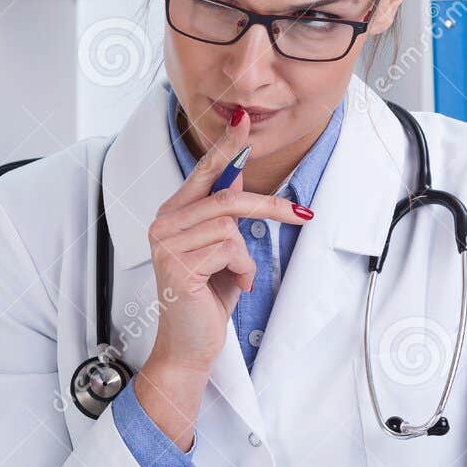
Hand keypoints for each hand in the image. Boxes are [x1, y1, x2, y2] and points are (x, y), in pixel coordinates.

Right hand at [134, 112, 312, 449]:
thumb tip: (238, 177)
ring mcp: (166, 242)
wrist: (188, 346)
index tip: (243, 120)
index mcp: (172, 214)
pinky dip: (242, 271)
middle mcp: (163, 222)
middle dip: (270, 206)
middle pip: (227, 197)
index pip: (203, 172)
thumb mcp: (220, 250)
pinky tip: (231, 288)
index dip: (226, 147)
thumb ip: (222, 214)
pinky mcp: (178, 263)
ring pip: (231, 227)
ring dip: (246, 257)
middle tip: (303, 214)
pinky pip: (231, 250)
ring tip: (236, 279)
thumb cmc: (205, 300)